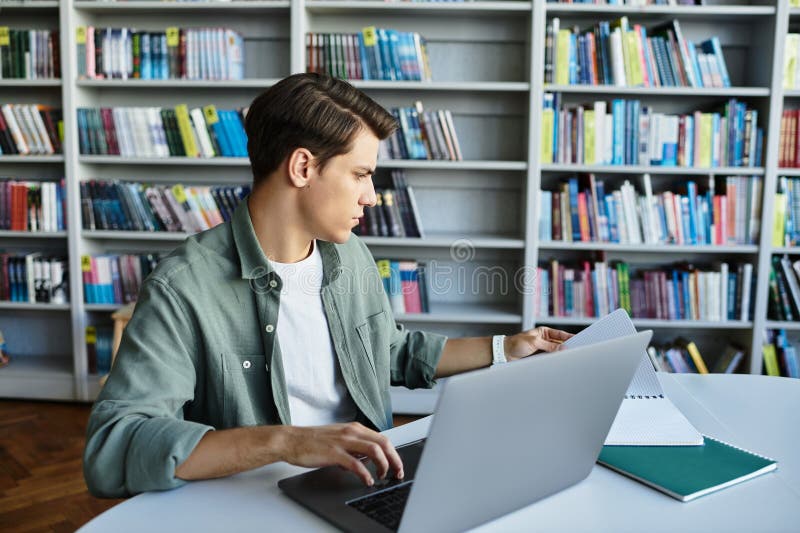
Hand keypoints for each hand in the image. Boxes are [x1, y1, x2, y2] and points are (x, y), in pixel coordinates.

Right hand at [280, 422, 403, 485]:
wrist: (292, 440)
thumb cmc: (312, 441)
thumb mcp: (338, 439)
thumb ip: (353, 447)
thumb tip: (365, 460)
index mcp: (354, 428)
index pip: (382, 439)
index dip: (393, 453)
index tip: (397, 465)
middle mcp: (351, 432)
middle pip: (383, 443)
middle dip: (394, 459)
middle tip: (397, 472)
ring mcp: (343, 441)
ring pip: (374, 451)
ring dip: (383, 465)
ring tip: (383, 476)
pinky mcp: (333, 453)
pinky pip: (355, 464)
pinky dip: (365, 474)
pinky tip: (367, 481)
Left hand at [504, 327, 573, 360]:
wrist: (505, 353)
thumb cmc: (517, 343)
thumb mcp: (534, 343)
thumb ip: (549, 346)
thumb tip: (563, 349)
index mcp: (544, 332)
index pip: (560, 334)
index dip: (569, 337)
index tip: (579, 340)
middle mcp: (545, 340)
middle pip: (559, 344)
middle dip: (567, 347)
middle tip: (577, 351)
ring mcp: (543, 349)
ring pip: (556, 352)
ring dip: (561, 355)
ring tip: (570, 358)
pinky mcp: (540, 357)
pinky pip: (550, 359)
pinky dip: (555, 361)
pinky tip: (560, 363)